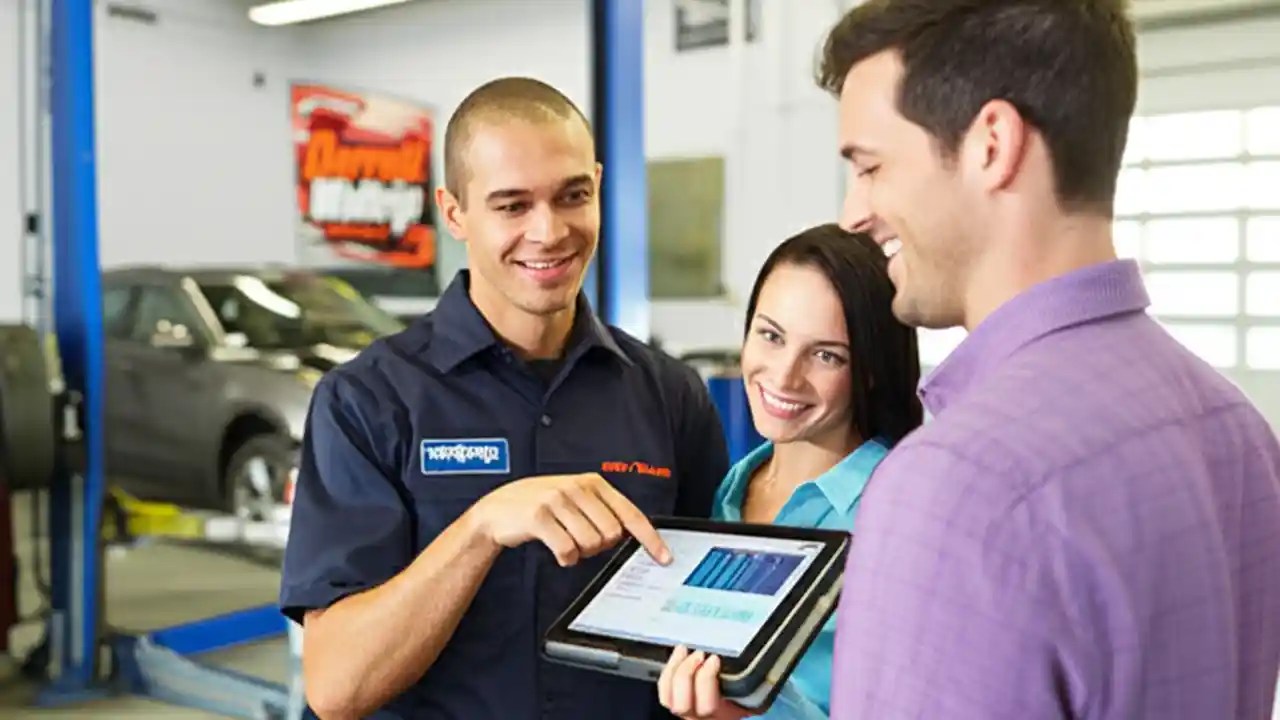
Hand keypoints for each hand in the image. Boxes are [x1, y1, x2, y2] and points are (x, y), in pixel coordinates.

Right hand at [467, 473, 669, 566]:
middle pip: (612, 535)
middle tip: (581, 540)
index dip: (650, 538)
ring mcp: (557, 500)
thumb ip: (602, 512)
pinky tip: (556, 550)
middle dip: (600, 546)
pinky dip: (565, 558)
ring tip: (565, 541)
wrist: (498, 508)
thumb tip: (630, 536)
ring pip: (590, 544)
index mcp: (593, 483)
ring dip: (580, 553)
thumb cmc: (542, 506)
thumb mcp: (574, 500)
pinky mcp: (539, 516)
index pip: (631, 514)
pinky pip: (567, 551)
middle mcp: (577, 487)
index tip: (663, 557)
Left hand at [657, 646, 755, 719]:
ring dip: (675, 669)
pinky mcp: (675, 700)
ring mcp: (685, 712)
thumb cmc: (746, 697)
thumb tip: (756, 655)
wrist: (729, 707)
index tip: (715, 658)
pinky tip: (679, 653)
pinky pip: (664, 690)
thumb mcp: (752, 692)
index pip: (706, 706)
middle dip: (687, 673)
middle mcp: (699, 718)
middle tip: (699, 653)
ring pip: (668, 698)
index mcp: (722, 715)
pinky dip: (668, 669)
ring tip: (686, 650)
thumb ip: (751, 680)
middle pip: (682, 704)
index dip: (706, 680)